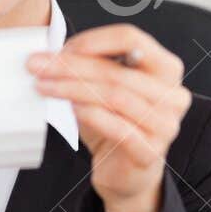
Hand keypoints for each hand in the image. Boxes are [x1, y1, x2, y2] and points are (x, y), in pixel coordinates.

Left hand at [28, 23, 190, 211]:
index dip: (93, 40)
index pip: (131, 39)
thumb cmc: (116, 123)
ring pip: (114, 97)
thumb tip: (52, 52)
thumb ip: (91, 66)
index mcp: (166, 68)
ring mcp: (165, 124)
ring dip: (72, 89)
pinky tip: (70, 109)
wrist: (126, 172)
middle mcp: (172, 94)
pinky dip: (90, 115)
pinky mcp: (150, 151)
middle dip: (71, 66)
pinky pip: (117, 127)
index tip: (61, 47)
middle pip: (117, 71)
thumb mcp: (106, 87)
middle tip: (37, 65)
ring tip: (44, 86)